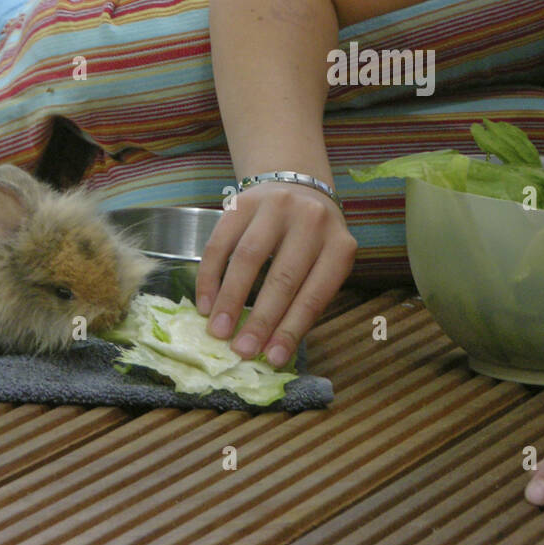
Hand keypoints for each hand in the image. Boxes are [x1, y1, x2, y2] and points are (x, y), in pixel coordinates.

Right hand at [194, 181, 356, 368]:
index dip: (292, 329)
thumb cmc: (312, 241)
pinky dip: (210, 277)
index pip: (314, 295)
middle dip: (260, 319)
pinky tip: (205, 303)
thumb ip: (305, 299)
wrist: (297, 186)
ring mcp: (276, 207)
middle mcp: (311, 221)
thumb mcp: (325, 264)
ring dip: (230, 300)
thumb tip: (271, 348)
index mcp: (339, 245)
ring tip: (218, 332)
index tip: (272, 358)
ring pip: (248, 259)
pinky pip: (221, 243)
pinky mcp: (243, 202)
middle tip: (241, 351)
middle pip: (282, 278)